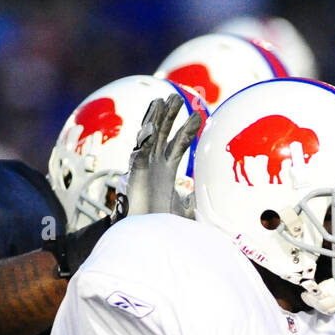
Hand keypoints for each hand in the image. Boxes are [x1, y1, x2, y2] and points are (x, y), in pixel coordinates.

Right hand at [121, 95, 203, 219]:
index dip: (187, 130)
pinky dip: (144, 141)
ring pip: (148, 137)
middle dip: (169, 115)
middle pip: (162, 133)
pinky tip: (151, 128)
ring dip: (154, 119)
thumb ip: (193, 199)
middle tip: (176, 97)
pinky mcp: (135, 175)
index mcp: (165, 170)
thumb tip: (199, 195)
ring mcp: (143, 168)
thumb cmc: (163, 224)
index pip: (177, 144)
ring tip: (160, 101)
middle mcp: (153, 165)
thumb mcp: (185, 209)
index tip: (199, 115)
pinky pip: (139, 154)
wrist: (149, 237)